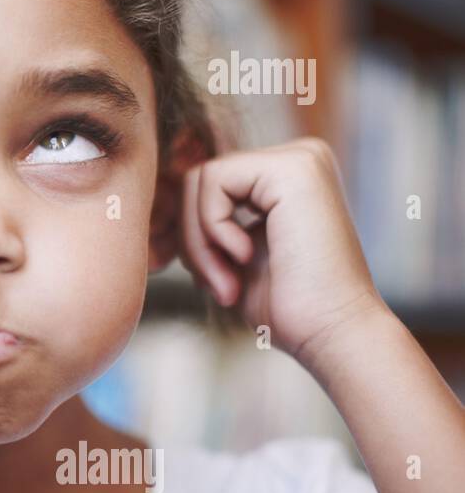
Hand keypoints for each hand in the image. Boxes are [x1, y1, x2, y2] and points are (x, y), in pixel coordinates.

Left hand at [176, 136, 390, 368]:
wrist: (332, 334)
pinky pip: (212, 180)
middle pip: (198, 179)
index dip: (191, 235)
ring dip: (200, 241)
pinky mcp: (293, 168)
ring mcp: (300, 158)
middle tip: (219, 286)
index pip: (206, 185)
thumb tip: (161, 203)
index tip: (212, 281)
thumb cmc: (287, 307)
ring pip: (199, 180)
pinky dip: (212, 228)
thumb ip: (208, 221)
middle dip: (193, 239)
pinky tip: (244, 257)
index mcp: (287, 176)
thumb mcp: (232, 255)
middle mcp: (299, 158)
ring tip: (228, 283)